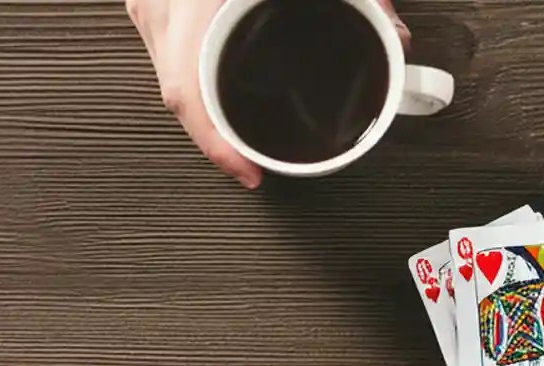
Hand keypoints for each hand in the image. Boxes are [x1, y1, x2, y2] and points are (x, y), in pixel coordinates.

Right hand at [125, 0, 408, 188]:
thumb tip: (394, 32)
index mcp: (190, 8)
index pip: (187, 92)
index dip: (215, 144)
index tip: (246, 172)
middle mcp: (159, 7)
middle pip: (179, 90)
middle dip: (215, 135)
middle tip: (249, 166)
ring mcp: (149, 5)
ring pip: (171, 71)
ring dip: (206, 105)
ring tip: (239, 138)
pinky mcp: (151, 1)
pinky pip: (168, 48)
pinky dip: (196, 71)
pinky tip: (217, 85)